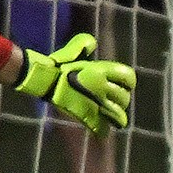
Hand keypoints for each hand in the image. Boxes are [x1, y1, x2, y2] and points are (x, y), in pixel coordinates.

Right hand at [14, 33, 135, 134]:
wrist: (43, 80)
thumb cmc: (57, 66)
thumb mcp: (71, 53)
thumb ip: (82, 46)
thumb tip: (91, 42)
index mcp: (100, 71)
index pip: (128, 76)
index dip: (129, 81)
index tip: (125, 84)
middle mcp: (102, 86)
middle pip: (124, 97)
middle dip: (122, 100)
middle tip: (115, 101)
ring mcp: (95, 102)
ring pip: (117, 112)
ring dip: (116, 114)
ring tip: (111, 115)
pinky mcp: (86, 114)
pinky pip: (101, 125)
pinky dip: (103, 129)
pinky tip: (103, 129)